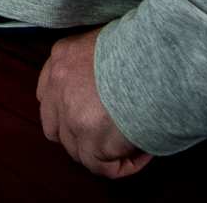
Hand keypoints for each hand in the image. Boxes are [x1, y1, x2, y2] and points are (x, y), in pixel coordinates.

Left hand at [37, 29, 152, 179]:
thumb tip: (114, 82)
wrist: (158, 60)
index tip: (91, 115)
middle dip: (77, 135)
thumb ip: (100, 61)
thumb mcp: (110, 40)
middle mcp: (58, 84)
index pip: (48, 93)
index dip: (67, 110)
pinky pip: (101, 166)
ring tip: (132, 144)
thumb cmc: (147, 47)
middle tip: (109, 135)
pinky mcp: (91, 139)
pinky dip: (121, 165)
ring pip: (76, 149)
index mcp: (63, 56)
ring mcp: (71, 114)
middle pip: (54, 125)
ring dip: (101, 152)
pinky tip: (142, 153)